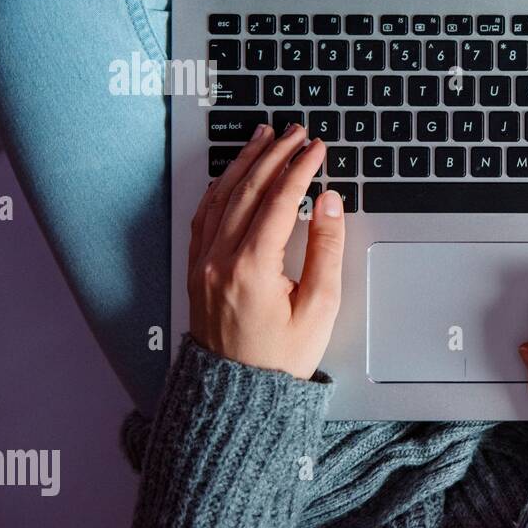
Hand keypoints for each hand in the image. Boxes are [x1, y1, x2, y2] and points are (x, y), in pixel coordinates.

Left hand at [188, 123, 344, 379]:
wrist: (238, 395)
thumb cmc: (282, 359)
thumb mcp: (319, 307)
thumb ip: (327, 249)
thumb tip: (331, 203)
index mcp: (251, 267)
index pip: (280, 200)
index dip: (301, 169)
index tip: (318, 149)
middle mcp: (220, 259)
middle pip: (248, 190)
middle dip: (275, 155)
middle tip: (296, 132)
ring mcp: (203, 263)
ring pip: (220, 196)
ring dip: (244, 163)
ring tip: (264, 138)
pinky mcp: (197, 271)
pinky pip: (204, 216)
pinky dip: (221, 188)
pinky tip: (233, 176)